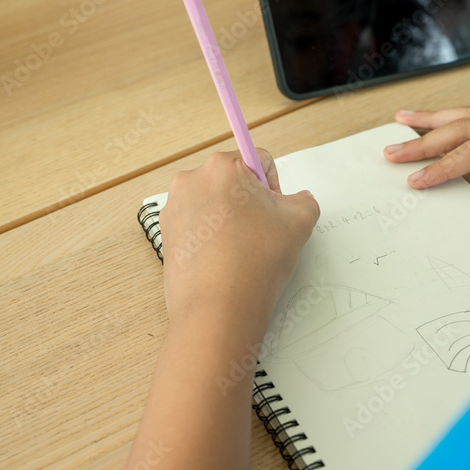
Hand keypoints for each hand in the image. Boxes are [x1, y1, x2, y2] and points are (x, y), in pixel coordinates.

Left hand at [159, 150, 319, 337]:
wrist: (218, 308)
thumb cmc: (256, 261)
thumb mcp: (300, 221)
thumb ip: (304, 200)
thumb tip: (296, 200)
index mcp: (222, 166)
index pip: (259, 161)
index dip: (274, 189)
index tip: (273, 214)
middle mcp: (191, 179)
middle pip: (232, 182)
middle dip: (249, 203)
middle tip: (260, 234)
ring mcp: (173, 207)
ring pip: (214, 203)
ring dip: (229, 219)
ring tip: (240, 250)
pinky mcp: (165, 233)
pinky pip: (196, 224)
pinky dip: (211, 236)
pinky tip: (222, 260)